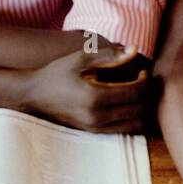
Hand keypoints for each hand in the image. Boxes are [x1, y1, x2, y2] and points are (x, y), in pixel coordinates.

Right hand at [20, 44, 150, 132]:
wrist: (34, 96)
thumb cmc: (57, 73)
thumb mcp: (80, 59)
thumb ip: (109, 56)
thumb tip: (134, 50)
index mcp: (96, 97)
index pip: (136, 92)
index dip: (145, 81)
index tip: (141, 71)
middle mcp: (98, 116)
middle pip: (140, 110)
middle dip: (148, 96)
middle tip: (143, 82)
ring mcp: (96, 128)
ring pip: (136, 125)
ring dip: (143, 110)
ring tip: (136, 94)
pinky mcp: (94, 133)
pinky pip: (124, 131)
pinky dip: (132, 119)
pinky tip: (125, 104)